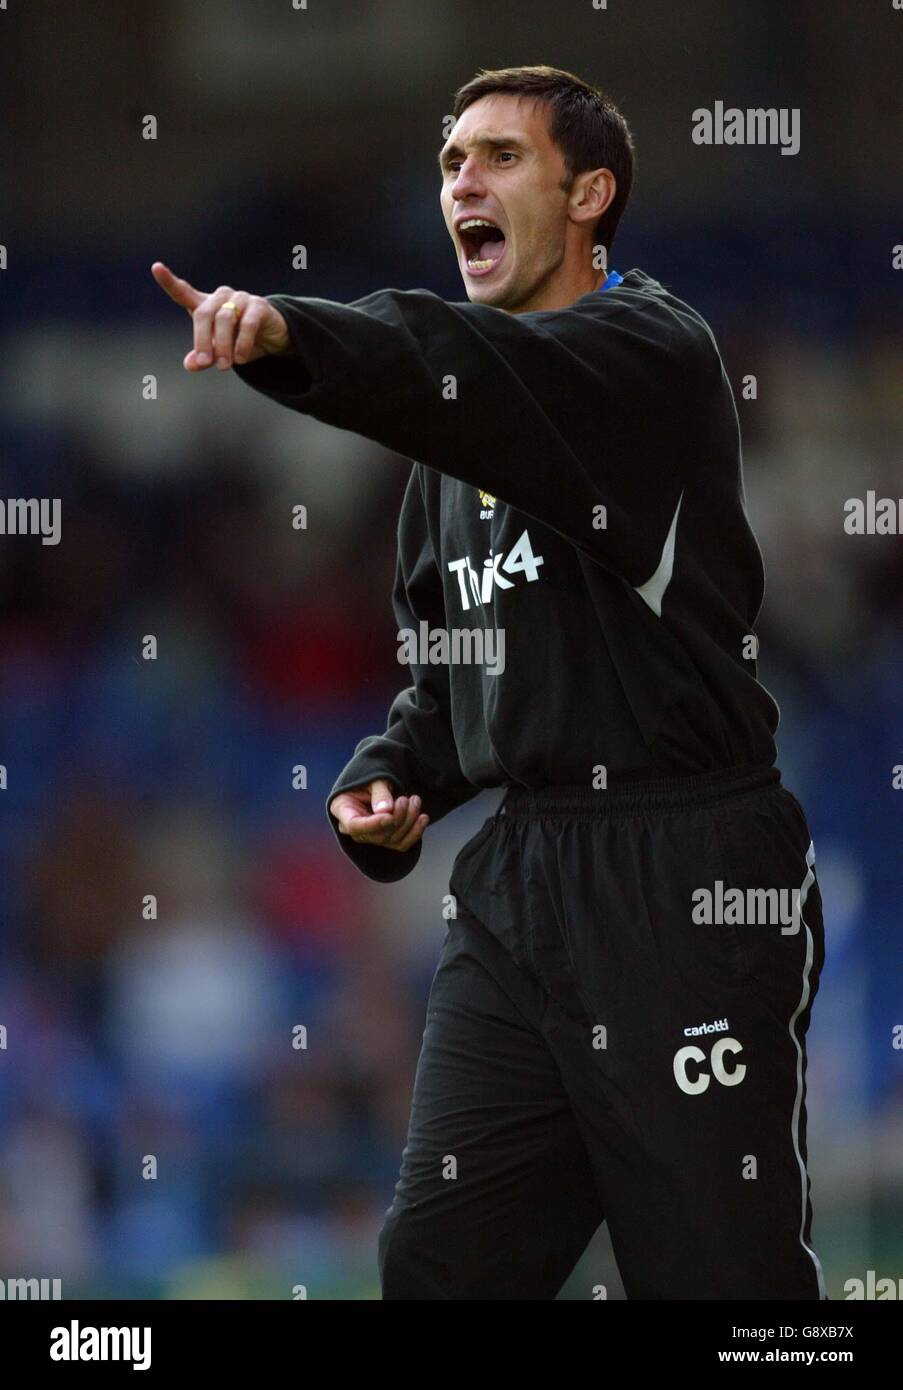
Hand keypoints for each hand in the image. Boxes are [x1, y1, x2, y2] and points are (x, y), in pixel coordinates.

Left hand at [151, 261, 290, 371]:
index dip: (169, 281)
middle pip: (204, 313)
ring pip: (225, 319)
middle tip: (206, 362)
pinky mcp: (259, 306)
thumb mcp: (219, 352)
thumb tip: (190, 365)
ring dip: (223, 345)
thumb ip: (203, 357)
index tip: (156, 267)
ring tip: (224, 365)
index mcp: (206, 305)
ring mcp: (240, 299)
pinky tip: (240, 358)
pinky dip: (242, 343)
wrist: (272, 338)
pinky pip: (247, 323)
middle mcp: (221, 297)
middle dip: (203, 340)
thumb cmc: (238, 342)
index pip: (183, 291)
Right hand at [329, 779, 428, 852]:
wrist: (377, 782)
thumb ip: (379, 793)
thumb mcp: (374, 778)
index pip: (354, 825)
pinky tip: (423, 817)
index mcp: (342, 808)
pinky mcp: (386, 839)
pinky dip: (415, 832)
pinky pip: (401, 844)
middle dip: (397, 818)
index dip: (372, 825)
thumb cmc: (371, 777)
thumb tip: (386, 811)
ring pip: (391, 839)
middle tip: (406, 799)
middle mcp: (353, 827)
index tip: (389, 816)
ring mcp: (370, 836)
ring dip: (408, 821)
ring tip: (414, 800)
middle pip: (376, 835)